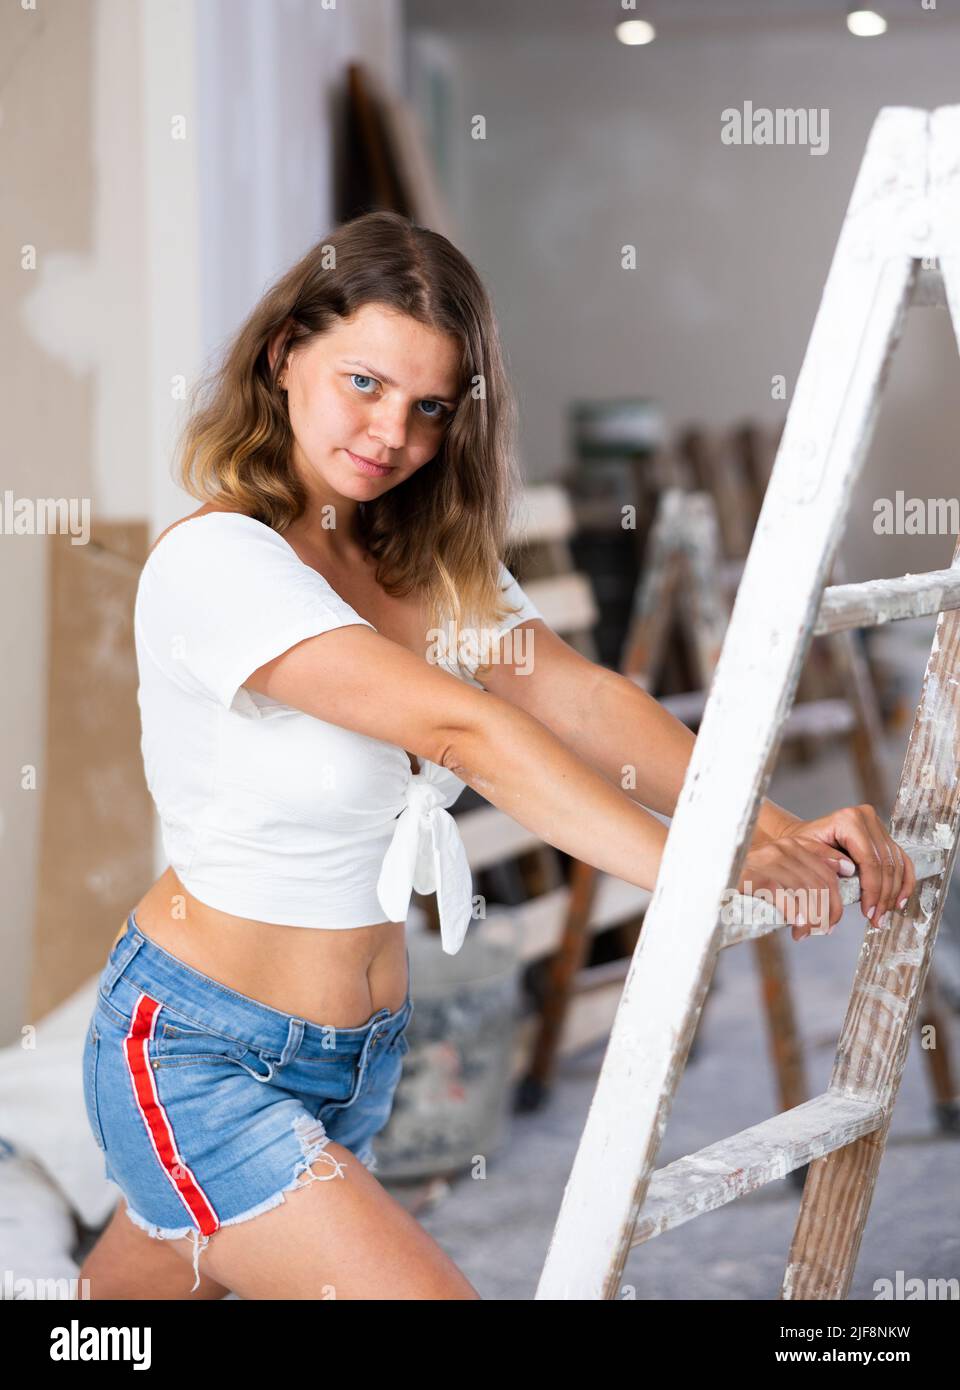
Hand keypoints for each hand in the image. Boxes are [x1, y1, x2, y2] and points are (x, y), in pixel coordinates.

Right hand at [739, 836, 846, 939]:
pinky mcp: (755, 875)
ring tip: (805, 934)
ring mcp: (768, 859)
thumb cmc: (748, 878)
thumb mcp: (781, 871)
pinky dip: (795, 915)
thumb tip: (845, 871)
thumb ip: (809, 870)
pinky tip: (796, 927)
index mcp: (793, 844)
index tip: (832, 921)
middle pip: (821, 882)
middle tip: (823, 931)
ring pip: (806, 891)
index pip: (829, 870)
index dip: (837, 899)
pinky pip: (785, 898)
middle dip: (827, 912)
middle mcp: (783, 847)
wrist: (711, 877)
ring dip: (811, 919)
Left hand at [766, 804, 915, 939]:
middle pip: (885, 864)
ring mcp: (878, 825)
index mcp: (848, 820)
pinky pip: (902, 860)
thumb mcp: (806, 853)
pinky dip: (903, 882)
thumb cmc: (801, 846)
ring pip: (896, 864)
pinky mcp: (885, 835)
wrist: (804, 837)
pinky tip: (899, 901)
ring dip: (893, 893)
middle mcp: (867, 818)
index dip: (872, 890)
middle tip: (877, 918)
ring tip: (883, 914)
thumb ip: (826, 861)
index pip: (869, 860)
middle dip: (883, 896)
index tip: (869, 912)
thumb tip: (849, 874)